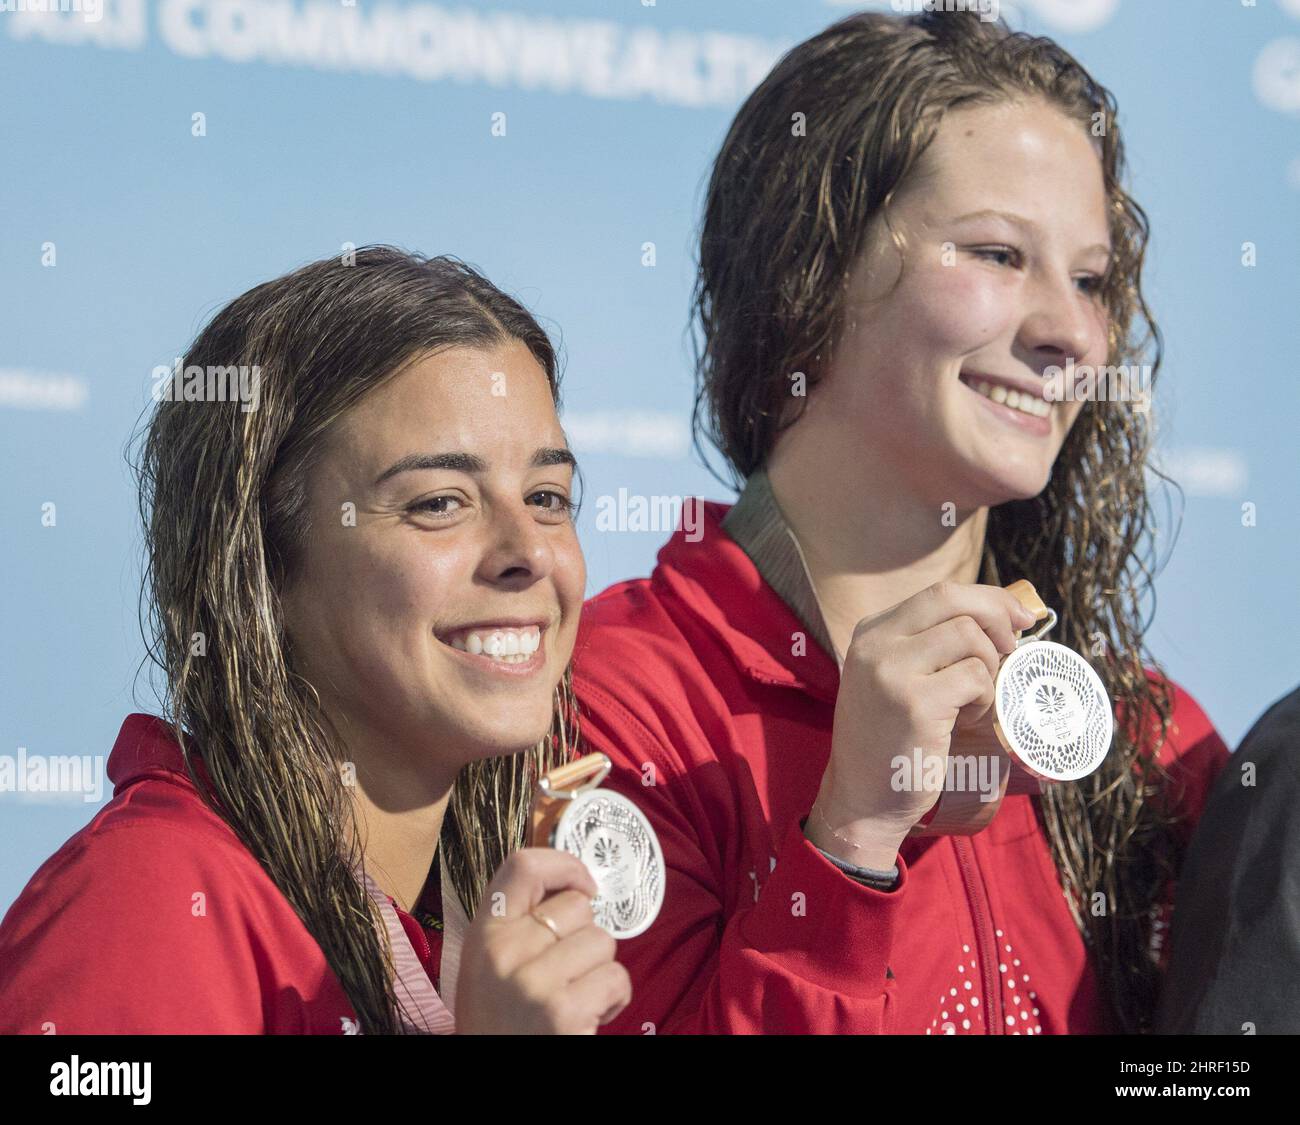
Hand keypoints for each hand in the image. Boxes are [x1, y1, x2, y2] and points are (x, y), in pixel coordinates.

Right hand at [454, 848, 631, 1033]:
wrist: (487, 1077)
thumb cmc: (500, 1021)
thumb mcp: (490, 965)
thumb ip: (518, 925)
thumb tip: (576, 887)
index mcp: (483, 935)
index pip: (522, 866)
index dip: (565, 865)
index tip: (584, 886)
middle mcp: (503, 952)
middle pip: (577, 906)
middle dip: (585, 935)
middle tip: (567, 970)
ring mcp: (533, 982)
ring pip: (602, 940)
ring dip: (601, 968)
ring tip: (575, 995)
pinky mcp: (563, 1011)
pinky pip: (616, 977)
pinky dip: (614, 998)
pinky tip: (589, 1015)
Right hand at [807, 581, 1036, 866]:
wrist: (862, 799)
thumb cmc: (889, 740)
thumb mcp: (892, 678)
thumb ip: (927, 645)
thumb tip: (1001, 616)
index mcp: (871, 632)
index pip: (939, 593)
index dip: (987, 599)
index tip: (1017, 618)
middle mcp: (876, 644)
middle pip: (953, 599)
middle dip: (998, 616)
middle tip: (1015, 648)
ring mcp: (892, 671)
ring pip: (969, 638)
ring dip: (989, 668)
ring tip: (975, 699)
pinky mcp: (915, 703)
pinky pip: (975, 679)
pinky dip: (985, 698)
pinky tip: (969, 718)